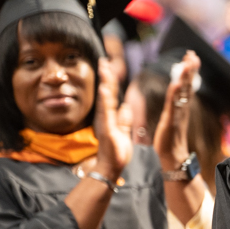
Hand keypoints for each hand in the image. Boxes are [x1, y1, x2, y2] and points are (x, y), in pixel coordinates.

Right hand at [94, 57, 134, 180]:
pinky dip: (105, 100)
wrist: (111, 168)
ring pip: (105, 98)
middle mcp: (105, 117)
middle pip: (106, 93)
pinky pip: (106, 112)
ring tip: (104, 68)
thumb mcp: (123, 132)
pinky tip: (104, 88)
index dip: (110, 80)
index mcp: (110, 117)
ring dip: (105, 82)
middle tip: (104, 60)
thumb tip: (126, 106)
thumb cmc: (117, 153)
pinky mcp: (107, 130)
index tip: (109, 65)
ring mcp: (105, 123)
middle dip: (105, 76)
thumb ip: (124, 120)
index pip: (110, 95)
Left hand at [154, 50, 199, 171]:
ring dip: (186, 77)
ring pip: (183, 92)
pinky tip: (176, 84)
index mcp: (182, 107)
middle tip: (192, 55)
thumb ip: (175, 105)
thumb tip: (176, 93)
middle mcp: (182, 108)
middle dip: (190, 69)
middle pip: (188, 85)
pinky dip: (176, 94)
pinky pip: (175, 105)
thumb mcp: (171, 118)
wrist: (172, 157)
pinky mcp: (172, 121)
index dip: (189, 71)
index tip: (191, 57)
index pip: (186, 85)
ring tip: (188, 63)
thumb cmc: (170, 139)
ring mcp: (178, 114)